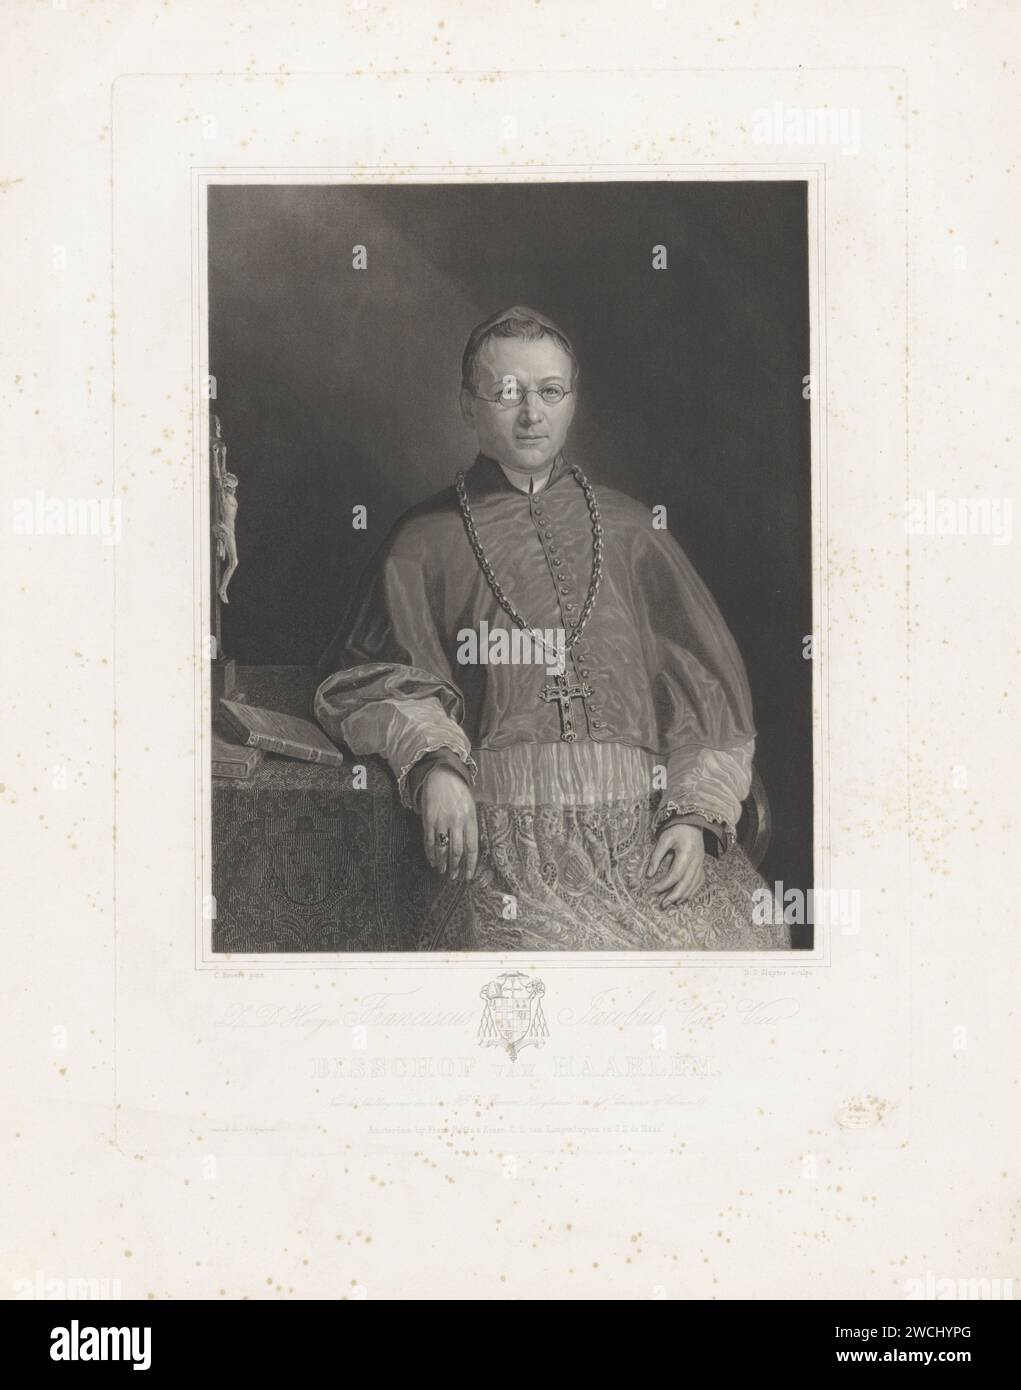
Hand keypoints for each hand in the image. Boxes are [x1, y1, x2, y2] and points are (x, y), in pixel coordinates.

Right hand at [421, 766, 478, 880]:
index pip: (472, 847)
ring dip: (442, 862)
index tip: (468, 876)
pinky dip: (430, 853)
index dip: (470, 864)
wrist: (441, 774)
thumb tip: (469, 849)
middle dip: (455, 866)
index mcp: (470, 818)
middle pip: (457, 851)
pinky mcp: (428, 819)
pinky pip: (429, 841)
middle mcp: (457, 821)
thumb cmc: (459, 792)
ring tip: (442, 871)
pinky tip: (432, 860)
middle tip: (453, 876)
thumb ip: (470, 826)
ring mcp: (441, 820)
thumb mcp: (470, 807)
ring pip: (442, 848)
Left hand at [646, 824, 704, 907]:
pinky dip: (691, 891)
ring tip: (671, 904)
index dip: (663, 884)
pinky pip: (698, 882)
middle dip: (673, 896)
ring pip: (693, 885)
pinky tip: (683, 898)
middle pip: (686, 883)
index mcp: (687, 853)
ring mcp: (700, 864)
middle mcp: (696, 860)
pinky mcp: (701, 866)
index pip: (675, 874)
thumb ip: (656, 857)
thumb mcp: (663, 839)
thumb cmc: (677, 829)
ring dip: (682, 896)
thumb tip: (648, 875)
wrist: (693, 823)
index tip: (651, 890)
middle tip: (662, 904)